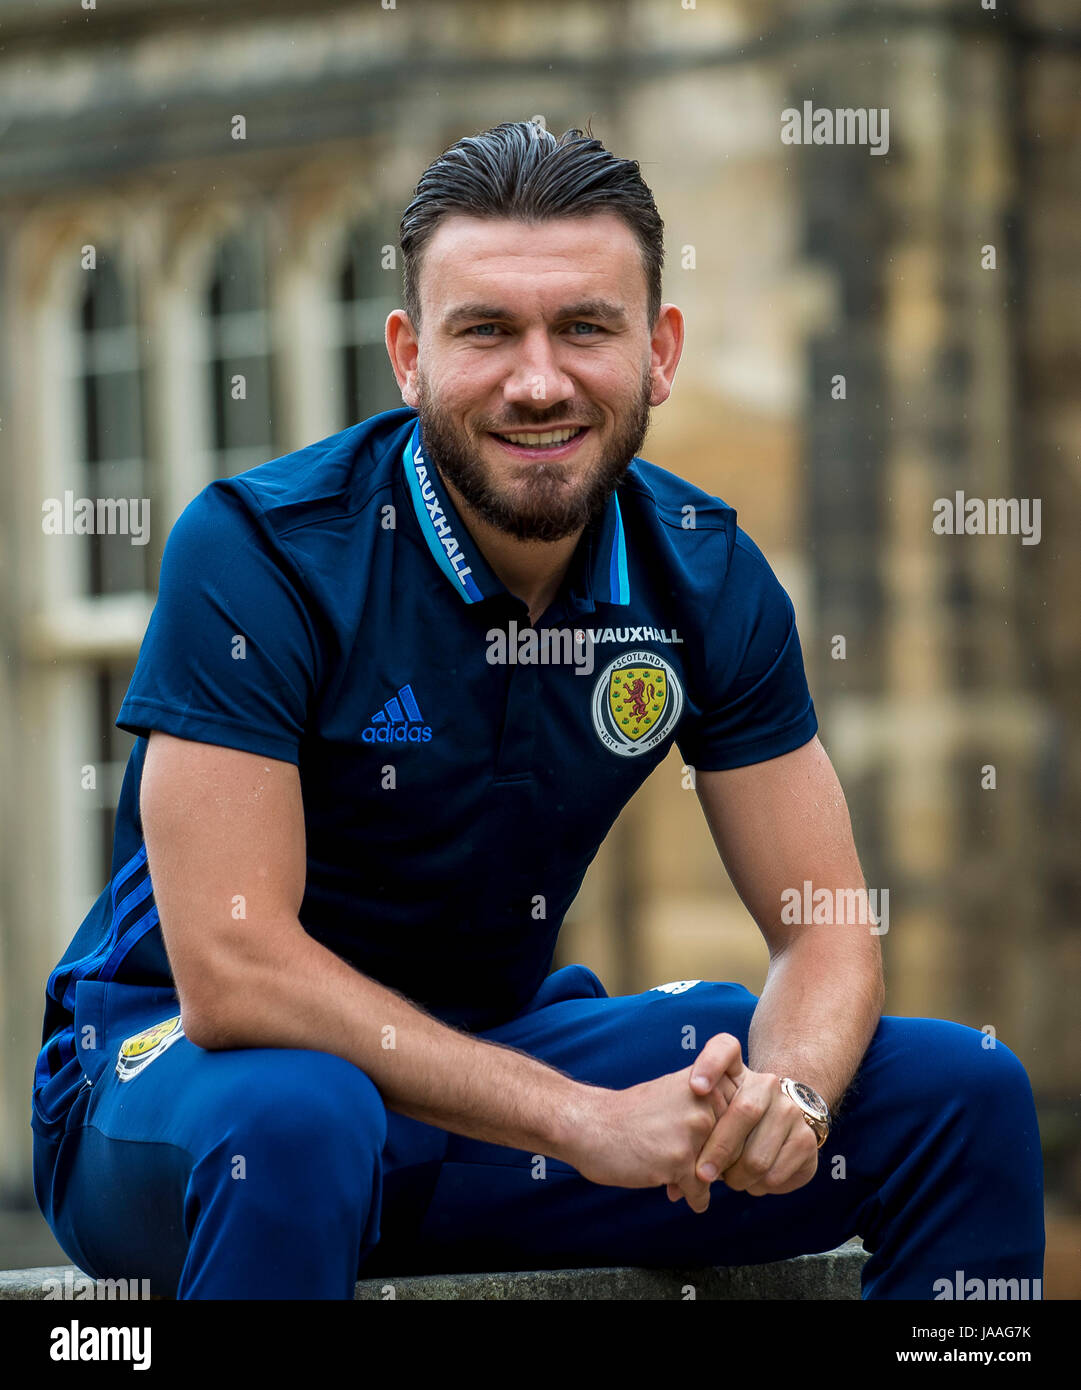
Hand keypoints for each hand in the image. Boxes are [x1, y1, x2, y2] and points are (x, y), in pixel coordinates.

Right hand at [564, 1033, 744, 1212]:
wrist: (590, 1124)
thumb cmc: (634, 1114)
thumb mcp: (681, 1094)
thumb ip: (715, 1111)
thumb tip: (749, 1149)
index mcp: (712, 1081)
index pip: (746, 1123)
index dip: (729, 1141)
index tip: (707, 1142)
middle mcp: (708, 1101)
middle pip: (737, 1149)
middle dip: (717, 1163)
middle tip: (690, 1160)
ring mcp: (695, 1130)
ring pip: (719, 1172)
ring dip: (702, 1179)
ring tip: (675, 1170)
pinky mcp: (680, 1160)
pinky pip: (701, 1191)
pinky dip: (690, 1196)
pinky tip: (671, 1186)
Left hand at [669, 1036, 819, 1202]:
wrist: (782, 1125)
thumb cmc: (732, 1126)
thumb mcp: (712, 1122)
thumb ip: (690, 1143)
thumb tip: (673, 1189)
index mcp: (737, 1071)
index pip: (725, 1048)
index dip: (710, 1064)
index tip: (696, 1087)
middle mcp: (767, 1084)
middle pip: (744, 1111)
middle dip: (719, 1149)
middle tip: (703, 1173)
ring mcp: (791, 1110)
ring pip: (757, 1155)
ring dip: (738, 1177)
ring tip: (730, 1179)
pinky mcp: (806, 1140)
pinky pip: (774, 1174)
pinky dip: (758, 1186)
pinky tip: (753, 1182)